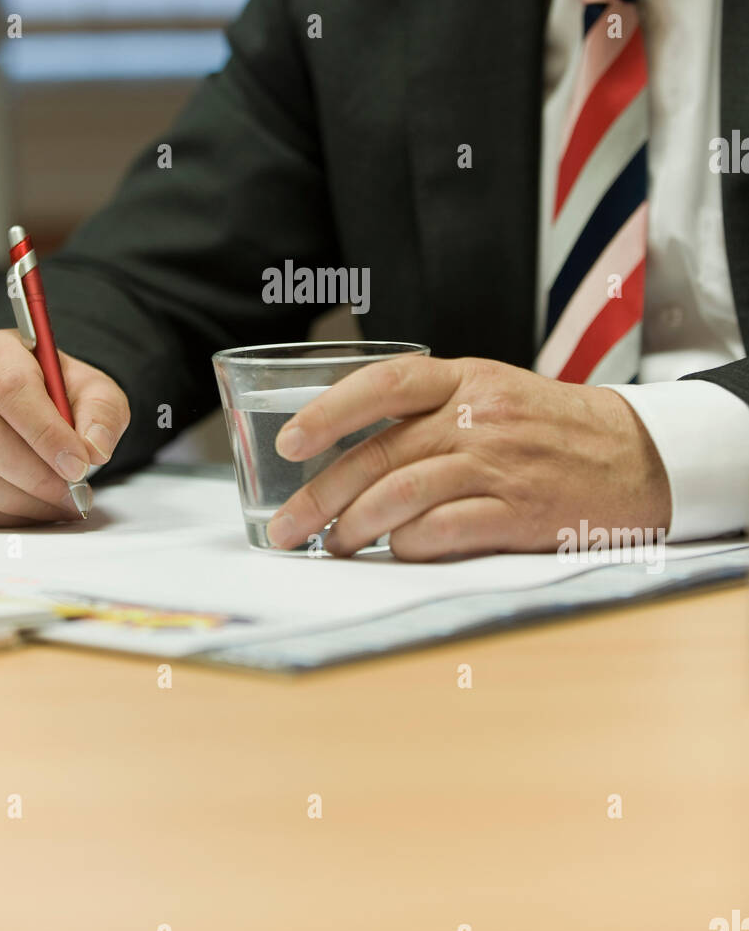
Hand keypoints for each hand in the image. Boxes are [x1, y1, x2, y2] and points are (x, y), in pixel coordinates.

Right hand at [0, 329, 129, 526]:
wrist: (31, 402)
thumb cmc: (61, 393)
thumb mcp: (95, 390)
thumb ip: (103, 413)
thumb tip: (95, 449)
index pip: (12, 389)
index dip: (46, 433)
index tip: (79, 465)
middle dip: (36, 475)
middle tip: (74, 493)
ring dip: (20, 500)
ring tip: (60, 505)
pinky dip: (0, 515)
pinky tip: (32, 511)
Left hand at [266, 356, 671, 560]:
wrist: (640, 458)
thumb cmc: (555, 429)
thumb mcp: (494, 393)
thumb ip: (431, 411)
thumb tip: (351, 448)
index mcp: (467, 380)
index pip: (384, 384)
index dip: (329, 412)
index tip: (290, 442)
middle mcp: (479, 417)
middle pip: (380, 454)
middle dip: (322, 495)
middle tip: (290, 525)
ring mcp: (500, 465)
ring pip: (403, 494)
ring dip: (356, 526)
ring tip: (335, 544)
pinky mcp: (520, 514)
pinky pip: (445, 531)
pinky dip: (409, 545)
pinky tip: (396, 551)